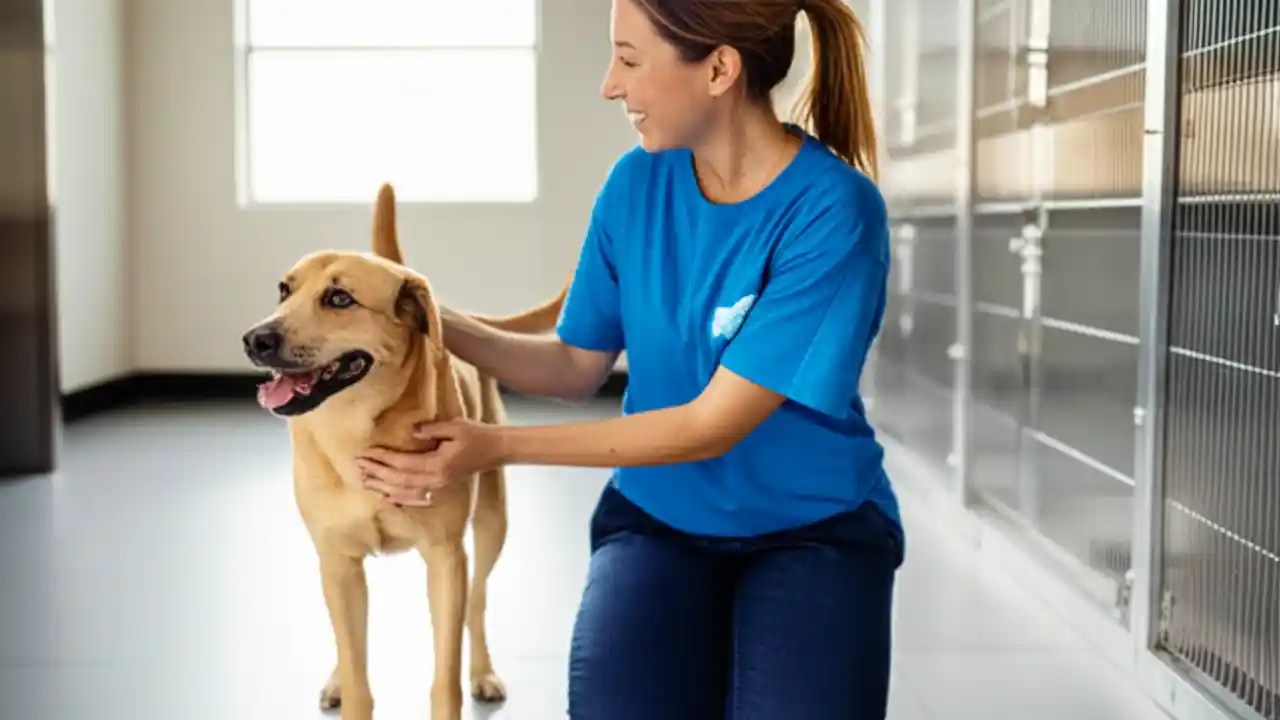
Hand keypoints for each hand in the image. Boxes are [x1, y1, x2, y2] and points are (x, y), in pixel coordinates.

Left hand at [356, 419, 505, 505]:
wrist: (496, 450)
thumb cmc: (476, 434)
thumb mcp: (455, 426)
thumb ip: (432, 429)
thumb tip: (411, 431)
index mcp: (439, 465)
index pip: (404, 463)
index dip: (383, 459)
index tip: (366, 453)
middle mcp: (436, 481)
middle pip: (400, 480)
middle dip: (377, 473)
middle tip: (357, 466)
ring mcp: (439, 488)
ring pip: (405, 492)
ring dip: (383, 487)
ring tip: (364, 481)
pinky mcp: (441, 490)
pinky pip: (416, 499)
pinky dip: (399, 499)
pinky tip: (386, 497)